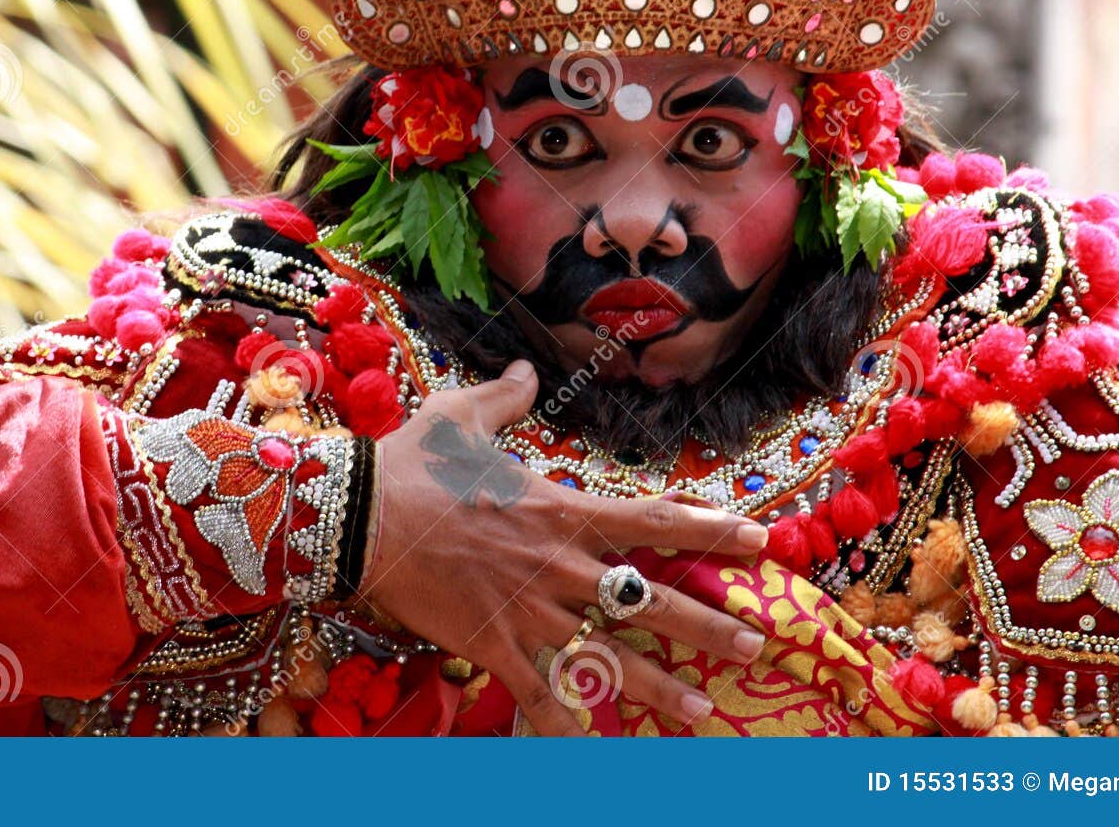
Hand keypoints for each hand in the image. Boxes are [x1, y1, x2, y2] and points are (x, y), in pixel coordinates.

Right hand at [358, 360, 768, 735]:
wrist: (358, 517)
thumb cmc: (412, 464)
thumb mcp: (461, 415)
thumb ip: (505, 397)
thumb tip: (523, 372)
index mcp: (561, 508)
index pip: (655, 519)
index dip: (713, 529)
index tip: (760, 539)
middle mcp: (559, 564)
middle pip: (651, 600)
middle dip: (708, 625)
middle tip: (754, 644)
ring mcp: (529, 610)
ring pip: (610, 657)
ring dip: (661, 687)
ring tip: (704, 712)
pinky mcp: (493, 644)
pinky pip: (540, 692)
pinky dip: (566, 724)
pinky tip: (591, 747)